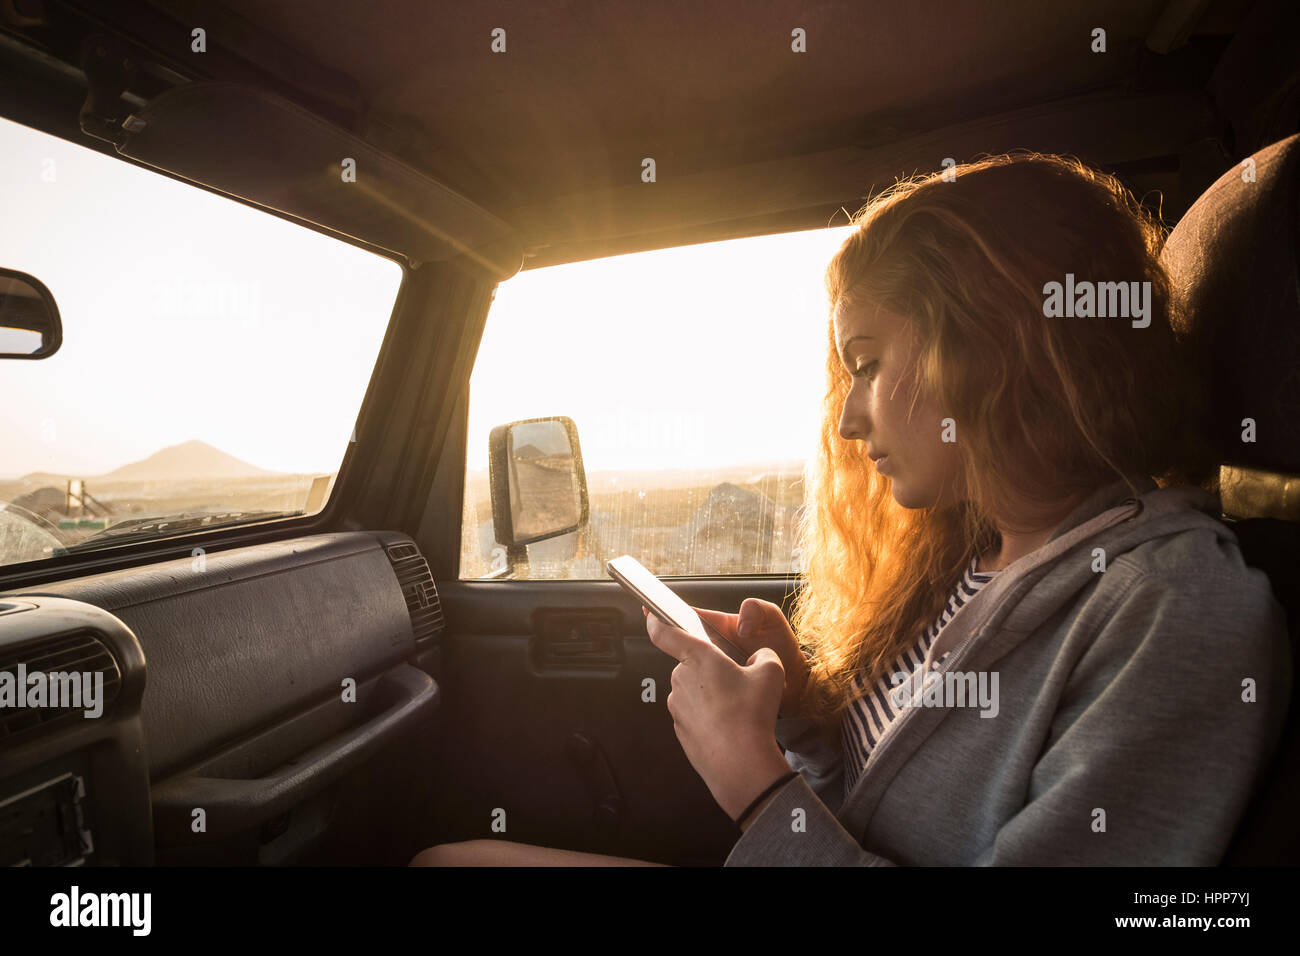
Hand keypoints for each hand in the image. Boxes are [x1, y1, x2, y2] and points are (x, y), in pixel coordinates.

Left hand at [642, 606, 793, 822]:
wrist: (740, 765)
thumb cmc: (752, 715)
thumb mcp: (771, 672)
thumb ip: (763, 655)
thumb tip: (759, 657)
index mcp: (698, 658)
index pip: (665, 633)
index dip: (655, 621)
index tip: (650, 616)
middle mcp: (681, 680)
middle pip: (691, 665)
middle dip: (712, 670)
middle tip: (737, 683)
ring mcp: (678, 707)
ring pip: (694, 692)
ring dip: (711, 696)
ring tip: (737, 711)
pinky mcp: (680, 730)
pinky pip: (695, 715)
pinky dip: (709, 718)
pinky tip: (729, 727)